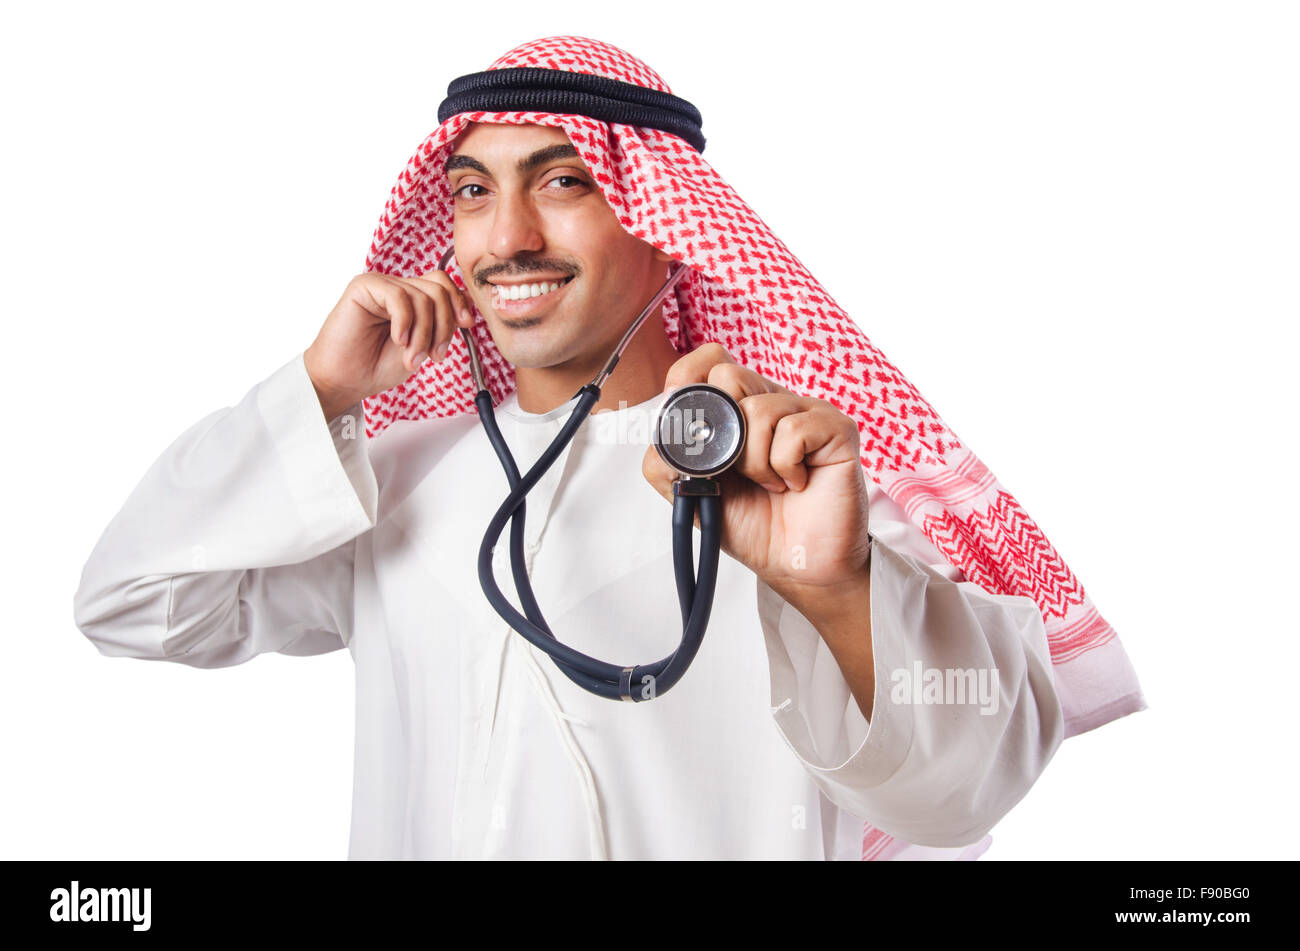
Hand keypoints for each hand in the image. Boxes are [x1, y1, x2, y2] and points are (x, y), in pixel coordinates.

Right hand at [304, 268, 474, 421]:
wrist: (345, 380)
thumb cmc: (377, 366)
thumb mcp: (422, 346)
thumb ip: (440, 324)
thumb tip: (466, 308)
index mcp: (412, 299)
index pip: (444, 285)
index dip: (458, 303)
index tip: (466, 325)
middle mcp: (397, 288)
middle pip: (438, 290)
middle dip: (443, 326)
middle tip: (434, 356)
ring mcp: (381, 285)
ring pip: (422, 297)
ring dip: (423, 334)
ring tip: (411, 357)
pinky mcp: (364, 287)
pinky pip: (399, 297)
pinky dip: (405, 322)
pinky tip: (397, 340)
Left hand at [641, 344, 871, 596]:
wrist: (797, 566)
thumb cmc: (753, 525)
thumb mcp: (693, 494)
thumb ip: (666, 461)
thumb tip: (665, 433)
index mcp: (738, 409)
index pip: (709, 361)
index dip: (689, 382)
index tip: (687, 427)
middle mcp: (772, 401)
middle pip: (727, 375)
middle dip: (721, 436)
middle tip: (736, 469)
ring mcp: (806, 411)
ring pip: (758, 409)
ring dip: (754, 462)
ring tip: (771, 485)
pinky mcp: (836, 428)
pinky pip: (794, 430)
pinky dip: (785, 467)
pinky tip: (796, 484)